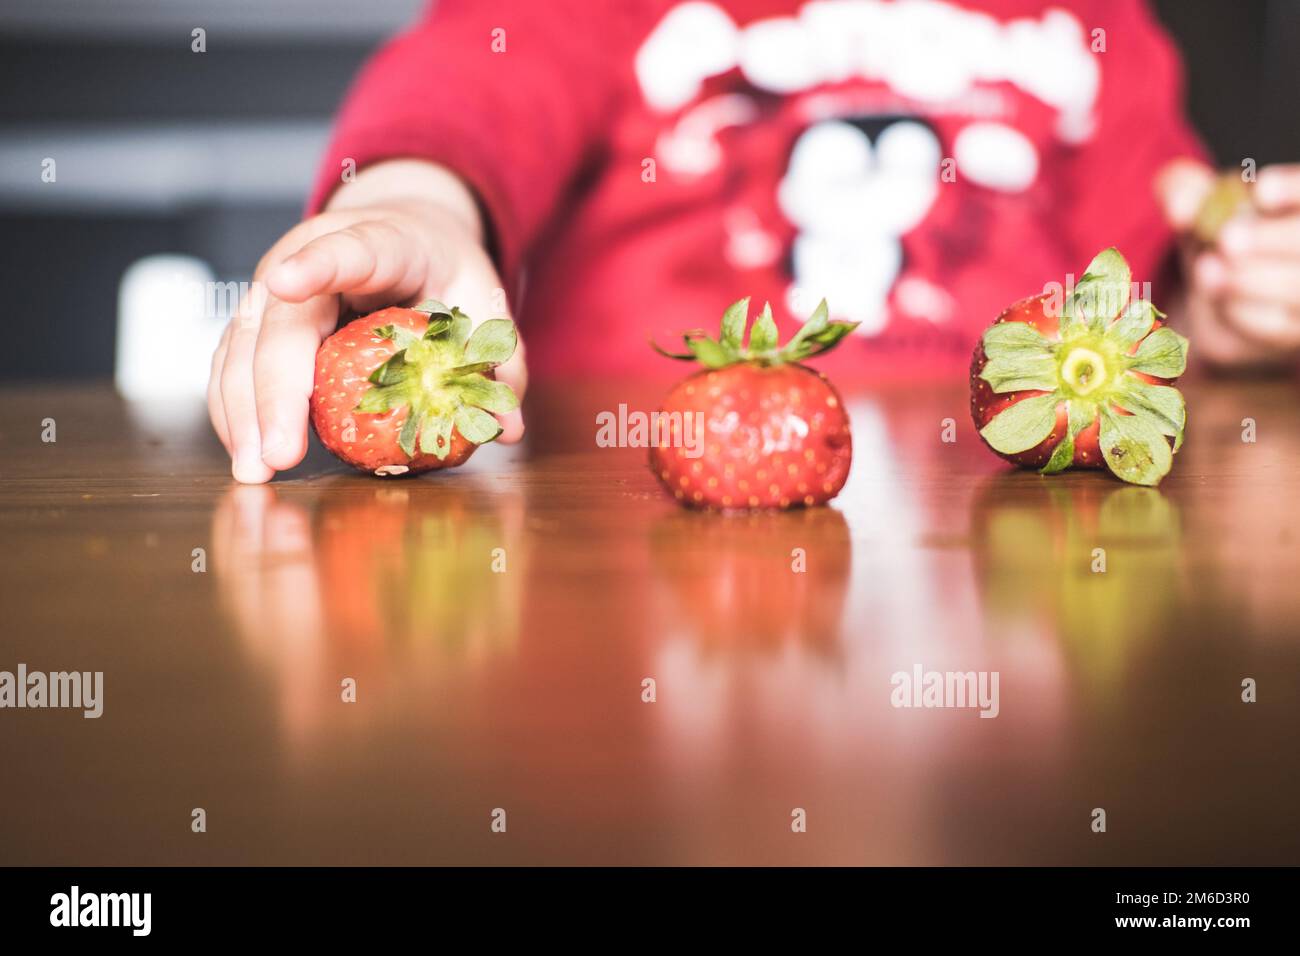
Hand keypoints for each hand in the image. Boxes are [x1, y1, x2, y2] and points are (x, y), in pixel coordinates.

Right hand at [208, 161, 526, 482]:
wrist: (403, 229)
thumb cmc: (441, 267)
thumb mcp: (483, 300)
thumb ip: (500, 360)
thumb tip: (506, 430)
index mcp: (379, 241)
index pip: (347, 249)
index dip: (316, 265)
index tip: (284, 282)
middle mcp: (310, 255)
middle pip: (279, 323)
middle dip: (272, 394)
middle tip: (276, 456)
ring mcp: (274, 287)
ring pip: (241, 348)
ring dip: (242, 415)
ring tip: (255, 471)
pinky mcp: (256, 320)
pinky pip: (233, 366)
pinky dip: (236, 412)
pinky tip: (248, 453)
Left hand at [1156, 159, 1299, 371]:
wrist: (1217, 300)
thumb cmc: (1216, 241)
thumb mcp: (1197, 210)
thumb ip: (1185, 193)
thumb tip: (1179, 206)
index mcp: (1296, 209)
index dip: (1292, 189)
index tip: (1261, 191)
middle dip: (1271, 238)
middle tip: (1229, 239)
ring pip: (1296, 288)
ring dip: (1250, 279)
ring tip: (1208, 268)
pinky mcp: (1292, 332)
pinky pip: (1275, 325)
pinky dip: (1241, 310)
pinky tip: (1216, 295)